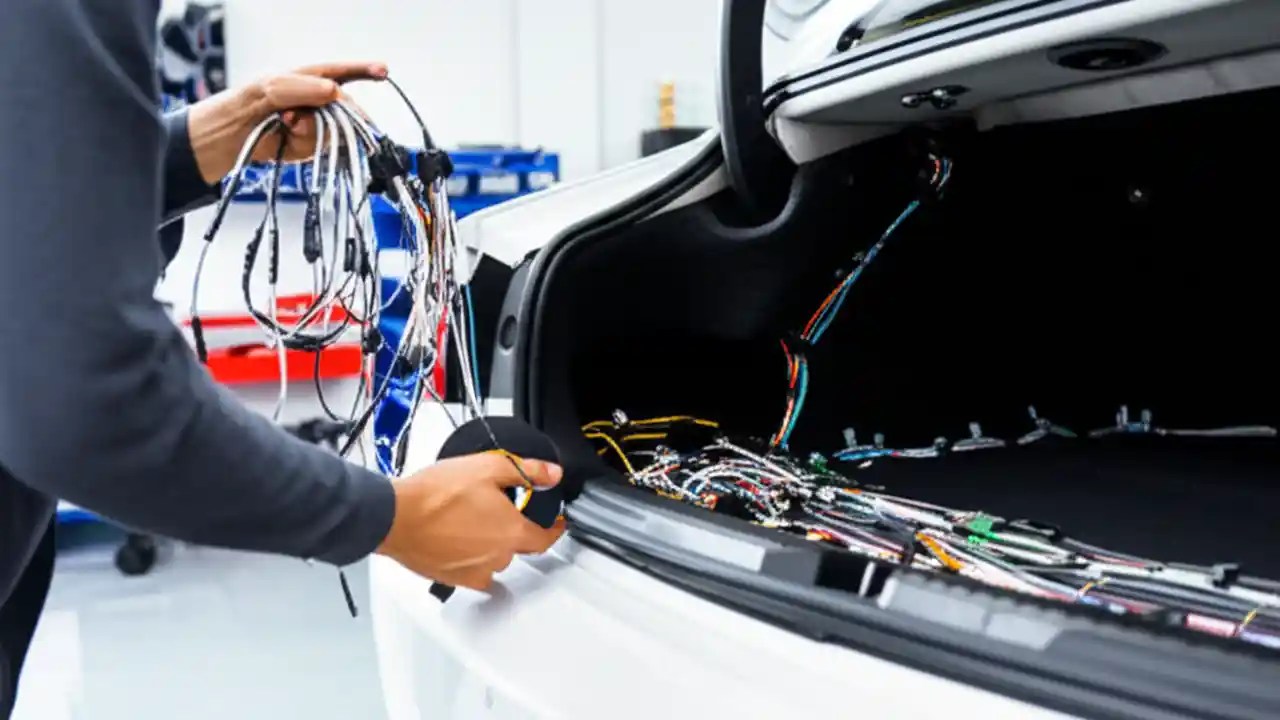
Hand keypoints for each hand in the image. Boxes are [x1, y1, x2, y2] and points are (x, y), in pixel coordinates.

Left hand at [185, 61, 387, 183]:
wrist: (236, 135)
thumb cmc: (253, 102)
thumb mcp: (277, 88)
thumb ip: (307, 88)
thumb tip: (336, 93)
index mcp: (314, 78)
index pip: (345, 73)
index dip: (366, 71)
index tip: (383, 71)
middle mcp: (321, 100)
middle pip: (346, 109)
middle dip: (330, 116)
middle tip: (299, 117)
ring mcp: (319, 123)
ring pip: (336, 131)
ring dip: (311, 131)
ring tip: (286, 125)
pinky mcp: (314, 144)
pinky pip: (323, 147)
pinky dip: (305, 144)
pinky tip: (288, 137)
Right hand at [377, 453, 566, 590]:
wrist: (396, 517)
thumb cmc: (436, 494)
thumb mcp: (488, 467)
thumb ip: (526, 472)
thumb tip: (552, 474)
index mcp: (511, 532)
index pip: (546, 538)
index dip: (555, 530)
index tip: (556, 525)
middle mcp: (497, 557)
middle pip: (518, 547)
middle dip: (513, 530)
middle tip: (496, 511)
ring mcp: (474, 572)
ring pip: (494, 560)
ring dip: (490, 544)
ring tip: (471, 522)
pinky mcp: (452, 579)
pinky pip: (472, 573)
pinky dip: (471, 559)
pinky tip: (457, 541)